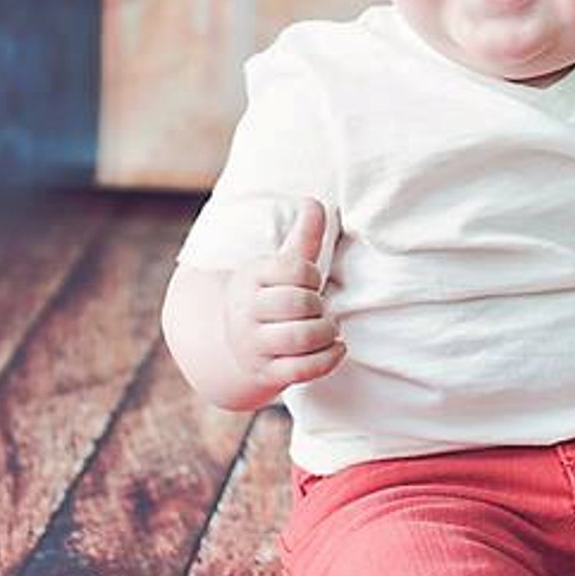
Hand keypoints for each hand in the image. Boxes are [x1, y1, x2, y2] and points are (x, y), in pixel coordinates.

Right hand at [222, 198, 344, 397]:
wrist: (237, 343)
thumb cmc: (271, 296)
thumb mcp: (283, 265)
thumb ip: (304, 236)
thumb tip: (316, 201)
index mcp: (251, 278)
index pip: (294, 269)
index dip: (312, 275)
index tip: (311, 281)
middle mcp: (247, 312)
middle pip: (300, 304)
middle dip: (319, 305)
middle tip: (320, 308)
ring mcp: (255, 346)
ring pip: (302, 338)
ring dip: (326, 332)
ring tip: (328, 328)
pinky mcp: (267, 374)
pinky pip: (303, 370)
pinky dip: (328, 358)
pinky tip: (337, 347)